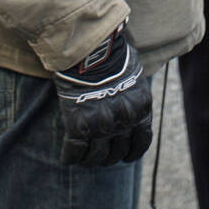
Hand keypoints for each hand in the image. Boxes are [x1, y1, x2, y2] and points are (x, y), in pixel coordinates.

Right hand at [53, 24, 151, 167]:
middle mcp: (124, 121)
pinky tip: (67, 158)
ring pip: (96, 157)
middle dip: (109, 156)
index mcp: (141, 109)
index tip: (126, 155)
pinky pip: (74, 152)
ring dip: (89, 160)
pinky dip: (69, 157)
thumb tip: (125, 102)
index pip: (142, 142)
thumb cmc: (111, 53)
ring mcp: (102, 125)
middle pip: (117, 153)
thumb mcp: (134, 75)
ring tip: (82, 158)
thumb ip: (131, 96)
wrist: (89, 48)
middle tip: (99, 154)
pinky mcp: (78, 126)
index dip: (132, 152)